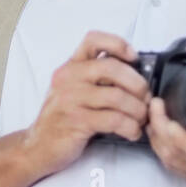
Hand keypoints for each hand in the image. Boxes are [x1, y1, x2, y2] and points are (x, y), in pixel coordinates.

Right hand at [22, 30, 151, 176]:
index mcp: (71, 66)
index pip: (93, 39)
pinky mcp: (77, 122)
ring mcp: (71, 99)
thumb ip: (96, 79)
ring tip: (141, 119)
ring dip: (137, 109)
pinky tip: (133, 132)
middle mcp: (69, 78)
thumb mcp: (74, 90)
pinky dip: (130, 127)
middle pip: (112, 68)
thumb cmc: (63, 117)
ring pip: (116, 96)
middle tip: (146, 98)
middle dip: (137, 83)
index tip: (134, 58)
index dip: (118, 44)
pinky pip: (113, 119)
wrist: (39, 146)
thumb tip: (135, 76)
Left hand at [146, 52, 185, 186]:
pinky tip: (160, 139)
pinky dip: (164, 153)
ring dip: (157, 142)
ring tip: (153, 120)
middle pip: (177, 154)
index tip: (163, 105)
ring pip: (173, 164)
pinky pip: (177, 170)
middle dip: (158, 130)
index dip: (172, 130)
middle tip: (154, 107)